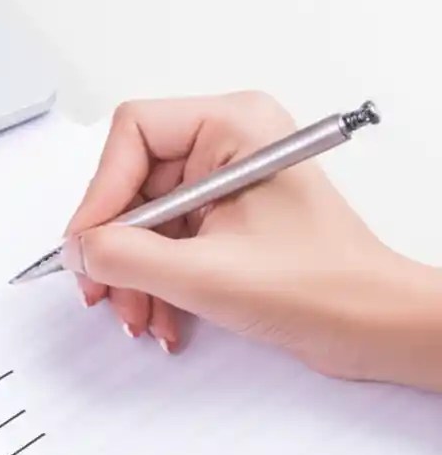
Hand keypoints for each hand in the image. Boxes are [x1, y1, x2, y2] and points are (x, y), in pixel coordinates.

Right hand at [64, 92, 441, 390]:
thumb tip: (79, 247)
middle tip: (99, 287)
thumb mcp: (206, 273)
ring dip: (132, 271)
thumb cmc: (324, 288)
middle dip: (115, 244)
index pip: (133, 134)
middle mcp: (227, 141)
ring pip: (143, 216)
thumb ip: (127, 256)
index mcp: (234, 124)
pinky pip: (164, 237)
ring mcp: (224, 178)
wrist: (375, 329)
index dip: (101, 191)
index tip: (86, 242)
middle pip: (132, 179)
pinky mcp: (223, 214)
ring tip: (137, 314)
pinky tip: (161, 315)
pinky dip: (153, 278)